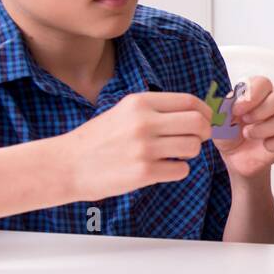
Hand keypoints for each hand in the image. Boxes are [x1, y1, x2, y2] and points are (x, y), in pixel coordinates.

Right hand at [58, 91, 211, 199]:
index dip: (206, 112)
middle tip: (196, 139)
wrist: (67, 164)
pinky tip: (162, 168)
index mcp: (140, 102)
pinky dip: (177, 170)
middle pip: (199, 123)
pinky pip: (181, 170)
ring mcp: (144, 147)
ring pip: (193, 147)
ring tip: (174, 154)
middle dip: (204, 132)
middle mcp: (143, 122)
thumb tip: (197, 112)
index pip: (191, 101)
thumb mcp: (124, 111)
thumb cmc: (98, 139)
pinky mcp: (144, 172)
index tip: (207, 121)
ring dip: (190, 153)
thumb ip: (157, 109)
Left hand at [212, 76, 273, 178]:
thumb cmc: (229, 134)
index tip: (236, 110)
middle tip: (246, 120)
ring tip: (249, 134)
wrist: (235, 158)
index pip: (263, 83)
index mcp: (257, 92)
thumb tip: (222, 106)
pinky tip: (265, 145)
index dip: (251, 95)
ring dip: (264, 129)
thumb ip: (219, 112)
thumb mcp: (217, 123)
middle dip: (263, 109)